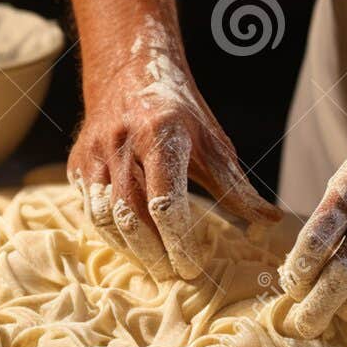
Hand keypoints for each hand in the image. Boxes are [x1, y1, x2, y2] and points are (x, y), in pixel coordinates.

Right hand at [69, 25, 279, 278]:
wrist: (128, 72)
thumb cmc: (178, 112)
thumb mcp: (211, 141)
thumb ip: (235, 186)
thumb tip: (269, 222)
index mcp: (160, 133)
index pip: (165, 201)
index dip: (178, 241)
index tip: (192, 267)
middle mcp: (122, 142)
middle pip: (131, 215)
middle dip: (153, 253)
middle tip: (174, 275)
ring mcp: (94, 153)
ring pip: (103, 216)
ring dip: (129, 248)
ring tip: (153, 265)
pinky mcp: (77, 163)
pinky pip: (89, 207)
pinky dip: (111, 232)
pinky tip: (133, 243)